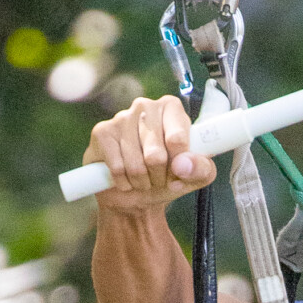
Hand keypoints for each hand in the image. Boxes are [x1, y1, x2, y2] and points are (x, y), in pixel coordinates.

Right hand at [83, 94, 216, 212]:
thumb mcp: (193, 177)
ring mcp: (121, 117)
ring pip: (136, 164)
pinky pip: (117, 167)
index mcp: (171, 108)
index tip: (178, 170)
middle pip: (156, 155)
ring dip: (142, 181)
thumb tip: (183, 165)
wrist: (135, 195)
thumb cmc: (167, 178)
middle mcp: (145, 106)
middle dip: (159, 176)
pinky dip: (124, 182)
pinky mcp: (102, 132)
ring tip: (143, 180)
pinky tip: (125, 179)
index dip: (179, 164)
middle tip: (159, 178)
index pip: (178, 139)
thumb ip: (201, 169)